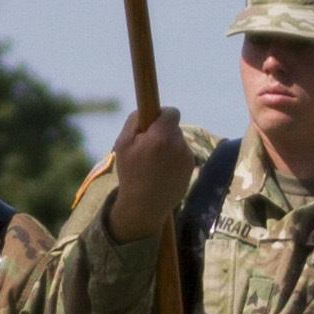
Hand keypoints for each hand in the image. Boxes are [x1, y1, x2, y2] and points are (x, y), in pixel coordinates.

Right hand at [102, 107, 195, 237]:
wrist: (145, 205)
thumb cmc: (130, 173)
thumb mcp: (122, 144)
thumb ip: (135, 121)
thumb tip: (147, 108)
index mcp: (162, 136)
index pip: (172, 112)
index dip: (161, 115)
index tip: (152, 124)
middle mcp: (179, 145)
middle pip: (173, 128)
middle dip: (162, 133)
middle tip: (147, 148)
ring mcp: (187, 157)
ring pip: (178, 142)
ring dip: (168, 147)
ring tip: (154, 164)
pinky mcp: (191, 168)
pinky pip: (182, 155)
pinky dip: (173, 159)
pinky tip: (162, 173)